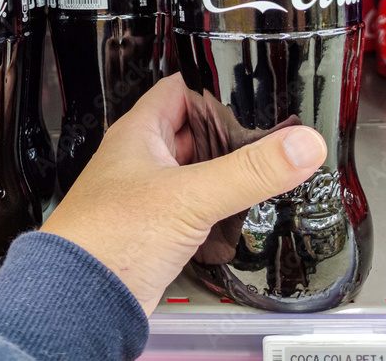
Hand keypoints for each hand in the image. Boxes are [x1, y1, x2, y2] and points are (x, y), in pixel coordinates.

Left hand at [41, 73, 326, 315]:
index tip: (251, 87)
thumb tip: (301, 144)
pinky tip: (238, 215)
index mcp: (139, 134)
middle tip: (270, 137)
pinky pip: (192, 209)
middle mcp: (140, 160)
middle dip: (230, 135)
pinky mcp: (154, 230)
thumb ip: (249, 170)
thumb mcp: (190, 196)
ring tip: (264, 172)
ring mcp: (146, 195)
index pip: (180, 90)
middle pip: (193, 132)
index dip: (214, 86)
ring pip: (194, 172)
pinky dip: (216, 209)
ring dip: (224, 173)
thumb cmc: (107, 237)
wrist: (83, 297)